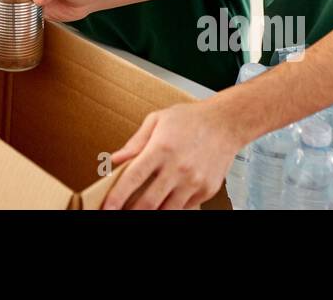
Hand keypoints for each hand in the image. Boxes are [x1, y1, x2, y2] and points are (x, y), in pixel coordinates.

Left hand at [102, 101, 240, 209]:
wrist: (226, 122)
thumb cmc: (190, 119)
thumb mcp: (157, 120)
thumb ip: (135, 143)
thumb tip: (115, 160)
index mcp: (161, 149)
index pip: (133, 178)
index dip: (116, 197)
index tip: (106, 208)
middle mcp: (177, 168)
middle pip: (148, 202)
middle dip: (131, 212)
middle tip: (119, 214)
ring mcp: (194, 182)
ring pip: (167, 211)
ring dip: (152, 214)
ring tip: (142, 209)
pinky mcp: (206, 190)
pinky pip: (184, 208)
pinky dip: (172, 208)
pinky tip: (164, 202)